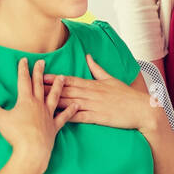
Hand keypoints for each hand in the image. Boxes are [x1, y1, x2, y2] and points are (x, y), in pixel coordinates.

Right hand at [0, 58, 76, 166]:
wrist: (32, 152)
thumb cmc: (16, 135)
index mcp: (26, 101)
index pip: (24, 81)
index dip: (23, 69)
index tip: (25, 59)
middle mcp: (39, 105)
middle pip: (39, 85)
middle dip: (40, 73)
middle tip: (43, 61)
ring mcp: (48, 115)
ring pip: (54, 97)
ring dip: (58, 86)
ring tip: (62, 77)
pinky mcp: (54, 127)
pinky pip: (64, 117)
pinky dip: (70, 111)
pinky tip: (77, 105)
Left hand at [44, 54, 158, 134]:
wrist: (141, 109)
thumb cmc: (126, 95)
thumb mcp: (111, 78)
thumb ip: (97, 68)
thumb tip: (88, 56)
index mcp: (93, 84)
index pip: (70, 79)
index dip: (54, 77)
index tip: (40, 74)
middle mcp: (91, 93)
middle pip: (65, 90)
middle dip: (48, 88)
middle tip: (32, 86)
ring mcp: (94, 105)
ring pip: (69, 102)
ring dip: (53, 101)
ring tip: (37, 102)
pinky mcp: (98, 118)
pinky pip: (79, 117)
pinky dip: (67, 116)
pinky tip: (55, 118)